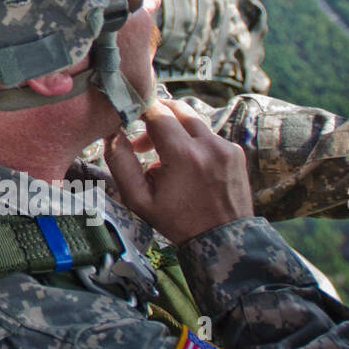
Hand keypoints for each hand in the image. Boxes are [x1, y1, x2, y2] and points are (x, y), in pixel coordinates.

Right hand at [104, 98, 252, 244]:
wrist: (224, 240)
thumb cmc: (176, 221)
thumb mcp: (139, 199)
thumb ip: (120, 162)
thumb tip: (111, 133)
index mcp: (183, 154)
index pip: (158, 112)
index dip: (140, 108)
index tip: (128, 116)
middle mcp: (209, 144)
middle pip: (178, 109)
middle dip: (158, 116)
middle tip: (144, 140)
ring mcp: (226, 147)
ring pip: (194, 122)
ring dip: (176, 131)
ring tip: (165, 158)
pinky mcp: (236, 152)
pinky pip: (209, 136)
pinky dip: (194, 143)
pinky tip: (188, 166)